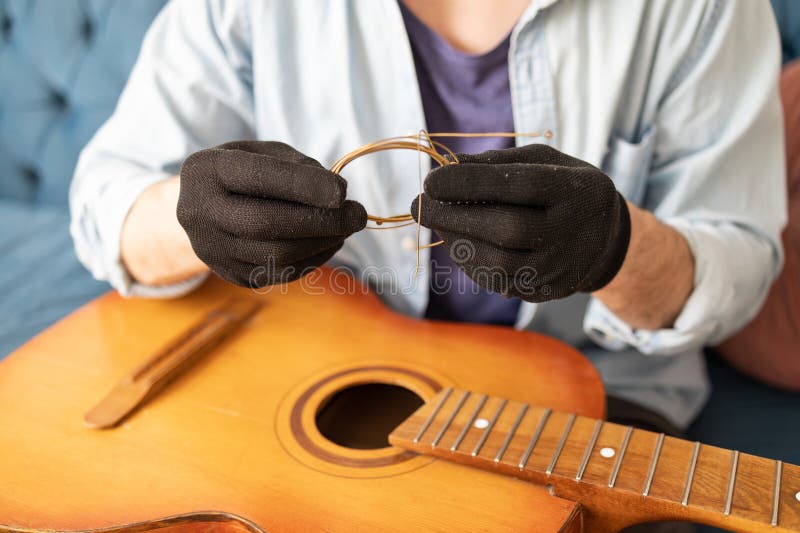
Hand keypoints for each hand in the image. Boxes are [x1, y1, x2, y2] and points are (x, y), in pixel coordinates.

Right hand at [178, 141, 366, 286]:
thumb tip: (338, 194)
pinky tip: (331, 242)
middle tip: (358, 215)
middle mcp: (200, 213)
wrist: (203, 208)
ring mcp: (212, 250)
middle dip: (321, 221)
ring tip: (347, 227)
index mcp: (207, 171)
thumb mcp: (263, 153)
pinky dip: (314, 258)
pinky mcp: (231, 274)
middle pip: (267, 224)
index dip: (303, 186)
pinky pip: (280, 273)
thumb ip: (298, 166)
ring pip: (277, 255)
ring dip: (323, 242)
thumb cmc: (243, 173)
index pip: (258, 178)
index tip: (343, 192)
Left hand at [411, 144, 629, 301]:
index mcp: (576, 190)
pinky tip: (455, 242)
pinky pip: (498, 282)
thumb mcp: (542, 163)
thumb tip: (448, 165)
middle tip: (418, 205)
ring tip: (436, 221)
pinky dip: (468, 262)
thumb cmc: (562, 188)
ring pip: (499, 264)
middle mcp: (572, 232)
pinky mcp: (547, 291)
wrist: (604, 237)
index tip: (431, 180)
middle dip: (454, 217)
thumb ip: (497, 163)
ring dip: (456, 242)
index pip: (519, 186)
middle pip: (507, 229)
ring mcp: (560, 268)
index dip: (470, 183)